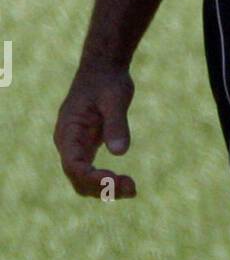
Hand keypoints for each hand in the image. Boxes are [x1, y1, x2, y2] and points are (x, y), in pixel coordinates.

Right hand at [54, 58, 135, 197]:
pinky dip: (106, 181)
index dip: (92, 178)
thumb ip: (116, 124)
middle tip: (132, 188)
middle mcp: (67, 143)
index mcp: (68, 131)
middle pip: (77, 178)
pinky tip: (126, 183)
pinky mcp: (86, 147)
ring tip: (132, 189)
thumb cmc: (107, 82)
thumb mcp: (115, 98)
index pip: (73, 165)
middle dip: (102, 188)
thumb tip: (120, 152)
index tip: (115, 179)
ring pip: (83, 180)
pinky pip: (91, 173)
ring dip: (105, 189)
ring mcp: (75, 147)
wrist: (103, 70)